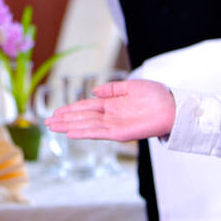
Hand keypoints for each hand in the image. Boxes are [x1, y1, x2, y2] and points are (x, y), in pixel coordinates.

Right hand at [43, 78, 175, 141]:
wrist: (173, 107)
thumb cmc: (157, 96)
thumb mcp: (131, 86)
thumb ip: (113, 89)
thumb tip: (94, 92)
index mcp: (112, 105)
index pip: (86, 107)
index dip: (71, 109)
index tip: (56, 112)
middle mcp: (110, 116)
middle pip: (82, 118)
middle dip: (65, 120)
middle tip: (47, 123)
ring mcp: (114, 125)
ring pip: (86, 126)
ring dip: (69, 127)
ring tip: (53, 128)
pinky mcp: (121, 133)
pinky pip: (99, 133)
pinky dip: (84, 132)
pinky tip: (71, 132)